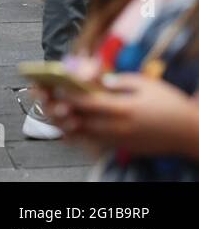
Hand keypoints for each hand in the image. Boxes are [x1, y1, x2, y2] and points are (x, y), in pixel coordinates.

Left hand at [46, 74, 198, 158]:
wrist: (189, 132)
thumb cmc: (169, 103)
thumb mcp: (146, 84)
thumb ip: (119, 81)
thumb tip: (98, 81)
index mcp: (124, 108)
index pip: (88, 103)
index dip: (68, 96)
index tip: (54, 89)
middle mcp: (119, 126)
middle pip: (81, 120)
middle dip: (60, 110)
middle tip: (44, 101)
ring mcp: (121, 140)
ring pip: (85, 134)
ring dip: (65, 125)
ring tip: (51, 114)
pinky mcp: (123, 147)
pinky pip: (96, 143)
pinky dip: (79, 136)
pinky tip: (68, 129)